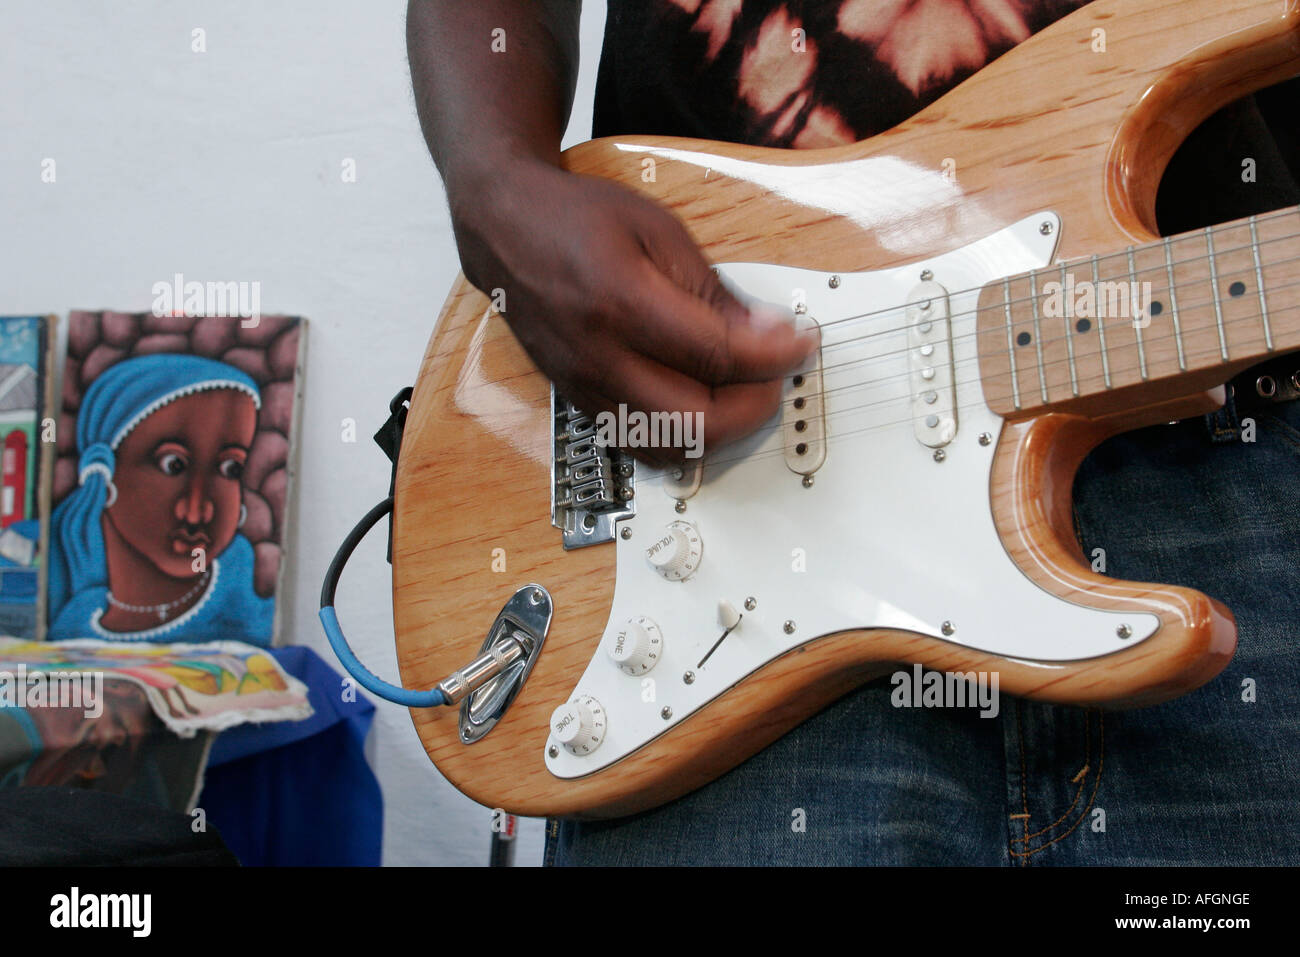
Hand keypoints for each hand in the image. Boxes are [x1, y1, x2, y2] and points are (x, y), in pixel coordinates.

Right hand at [449, 160, 816, 461]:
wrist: (506, 231)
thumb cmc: (577, 220)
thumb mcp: (658, 231)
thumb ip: (712, 291)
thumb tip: (766, 335)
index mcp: (620, 302)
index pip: (717, 356)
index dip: (774, 356)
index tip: (801, 343)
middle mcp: (599, 358)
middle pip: (698, 422)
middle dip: (755, 406)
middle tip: (776, 374)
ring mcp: (587, 390)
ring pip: (673, 449)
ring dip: (724, 430)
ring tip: (746, 391)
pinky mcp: (583, 406)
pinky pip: (645, 448)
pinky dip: (686, 438)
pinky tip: (706, 405)